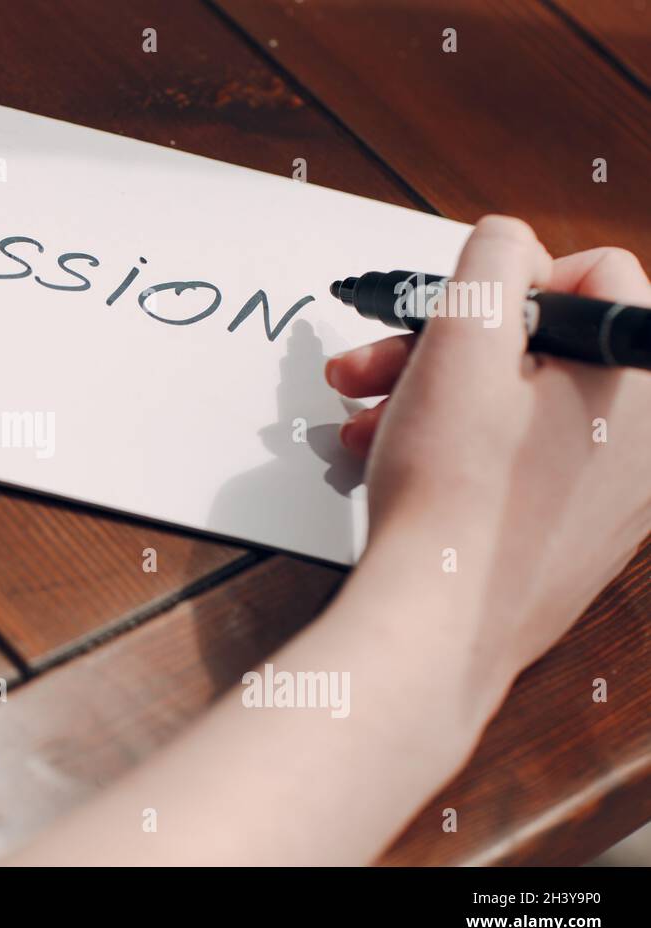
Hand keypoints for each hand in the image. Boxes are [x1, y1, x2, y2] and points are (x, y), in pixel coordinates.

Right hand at [325, 216, 650, 685]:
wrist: (439, 625)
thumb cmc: (452, 492)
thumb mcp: (462, 341)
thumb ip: (491, 260)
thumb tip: (507, 244)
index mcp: (643, 378)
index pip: (596, 273)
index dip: (507, 284)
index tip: (447, 324)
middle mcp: (648, 437)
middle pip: (545, 344)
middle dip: (443, 346)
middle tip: (370, 367)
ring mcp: (616, 494)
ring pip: (523, 404)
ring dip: (432, 397)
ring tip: (363, 421)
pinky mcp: (575, 534)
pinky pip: (520, 461)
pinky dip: (459, 449)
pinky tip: (394, 460)